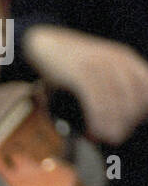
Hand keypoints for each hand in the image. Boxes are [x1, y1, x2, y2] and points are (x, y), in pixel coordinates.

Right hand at [24, 26, 147, 144]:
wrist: (48, 46)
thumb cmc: (74, 64)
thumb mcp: (101, 68)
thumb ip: (115, 87)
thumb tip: (123, 119)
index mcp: (126, 59)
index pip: (145, 87)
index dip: (141, 109)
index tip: (130, 126)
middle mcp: (116, 60)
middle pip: (132, 97)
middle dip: (127, 121)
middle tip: (117, 137)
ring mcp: (99, 65)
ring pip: (114, 101)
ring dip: (112, 124)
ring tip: (107, 139)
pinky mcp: (81, 73)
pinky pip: (95, 100)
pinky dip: (97, 119)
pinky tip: (94, 132)